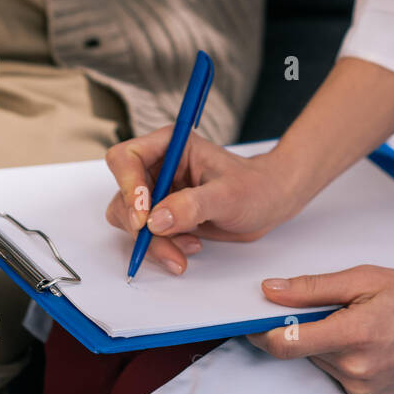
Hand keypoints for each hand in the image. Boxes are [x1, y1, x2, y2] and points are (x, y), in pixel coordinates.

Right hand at [105, 131, 296, 275]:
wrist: (270, 203)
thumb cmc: (255, 187)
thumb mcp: (227, 195)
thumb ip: (192, 206)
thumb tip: (155, 221)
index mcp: (170, 145)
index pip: (127, 157)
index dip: (128, 186)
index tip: (143, 216)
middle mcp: (159, 166)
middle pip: (123, 194)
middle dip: (140, 224)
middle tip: (161, 242)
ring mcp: (159, 192)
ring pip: (131, 220)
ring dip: (152, 241)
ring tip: (185, 249)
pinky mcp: (164, 215)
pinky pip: (147, 236)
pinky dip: (163, 247)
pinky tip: (191, 246)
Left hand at [247, 266, 393, 393]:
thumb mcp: (366, 277)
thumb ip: (313, 288)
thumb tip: (270, 290)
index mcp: (352, 334)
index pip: (286, 342)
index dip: (260, 330)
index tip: (249, 316)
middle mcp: (354, 368)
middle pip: (300, 348)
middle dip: (299, 325)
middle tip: (323, 301)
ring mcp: (362, 387)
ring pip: (317, 360)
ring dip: (321, 340)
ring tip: (355, 317)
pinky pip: (336, 372)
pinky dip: (339, 354)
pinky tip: (366, 337)